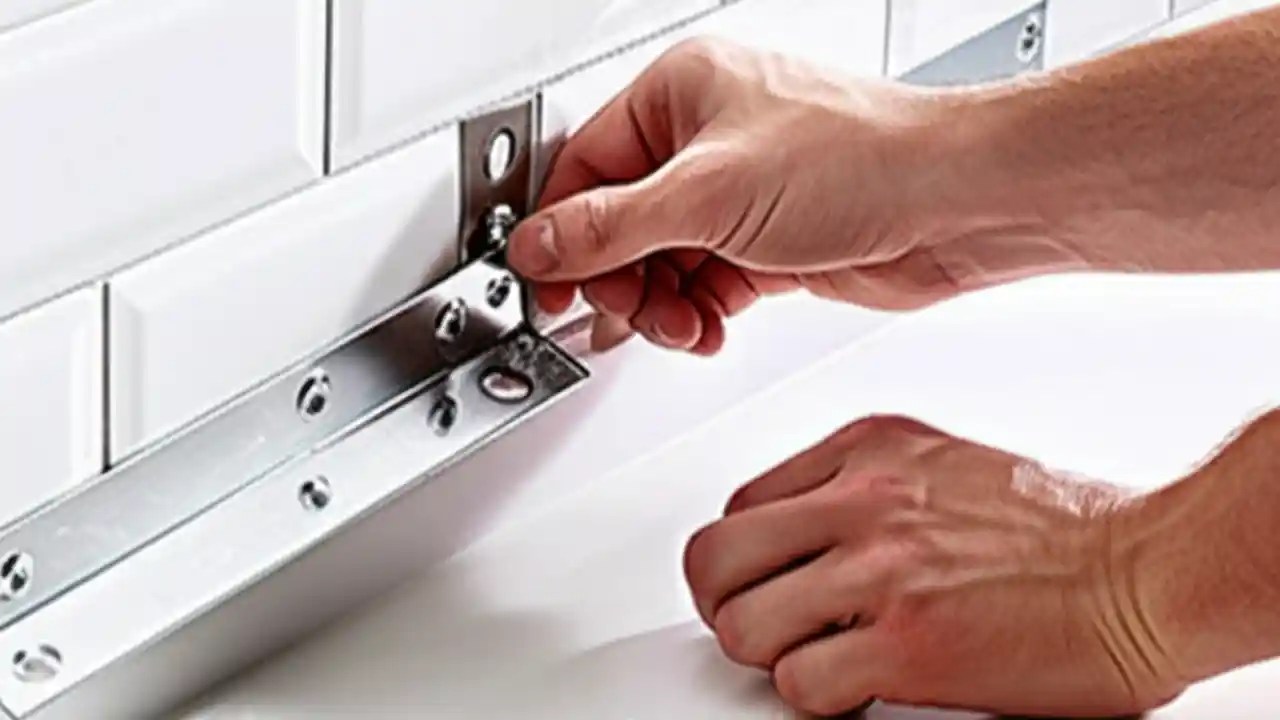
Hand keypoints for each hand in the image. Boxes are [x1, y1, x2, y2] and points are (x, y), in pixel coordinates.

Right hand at [507, 38, 973, 354]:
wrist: (958, 204)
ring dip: (661, 305)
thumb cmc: (864, 160)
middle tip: (633, 313)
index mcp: (678, 92)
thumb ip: (610, 228)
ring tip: (682, 325)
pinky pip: (703, 284)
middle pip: (619, 224)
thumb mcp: (708, 194)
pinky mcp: (766, 240)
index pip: (583, 168)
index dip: (561, 234)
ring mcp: (737, 192)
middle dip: (622, 280)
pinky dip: (697, 314)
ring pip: (661, 261)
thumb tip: (538, 246)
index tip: (551, 287)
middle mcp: (704, 138)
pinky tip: (708, 328)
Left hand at [683, 415, 1186, 716]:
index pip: (741, 506)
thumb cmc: (1059, 526)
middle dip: (725, 604)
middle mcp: (863, 499)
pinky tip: (859, 687)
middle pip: (715, 558)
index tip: (767, 584)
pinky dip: (819, 698)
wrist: (1143, 572)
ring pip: (743, 625)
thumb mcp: (937, 461)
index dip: (745, 560)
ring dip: (773, 656)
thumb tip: (796, 534)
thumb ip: (857, 485)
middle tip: (762, 627)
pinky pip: (800, 684)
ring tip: (819, 658)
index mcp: (867, 447)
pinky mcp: (907, 643)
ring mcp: (882, 569)